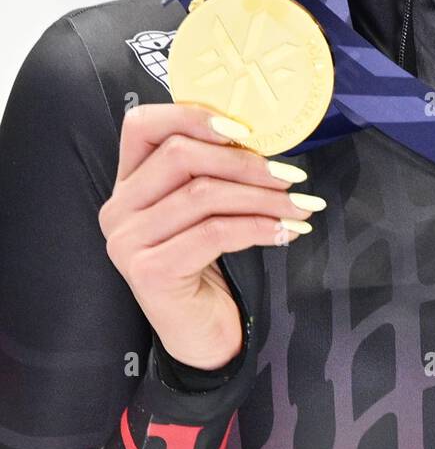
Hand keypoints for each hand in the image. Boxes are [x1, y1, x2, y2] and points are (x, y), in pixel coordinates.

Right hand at [99, 103, 322, 369]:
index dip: (191, 115)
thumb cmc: (206, 262)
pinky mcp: (149, 271)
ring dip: (263, 197)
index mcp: (128, 181)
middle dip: (246, 162)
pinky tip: (286, 232)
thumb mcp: (204, 208)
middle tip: (292, 175)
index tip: (245, 129)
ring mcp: (127, 241)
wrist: (200, 332)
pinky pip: (214, 233)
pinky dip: (258, 228)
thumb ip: (213, 170)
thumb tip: (263, 137)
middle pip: (180, 155)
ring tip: (301, 206)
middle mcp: (118, 208)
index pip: (142, 124)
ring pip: (203, 193)